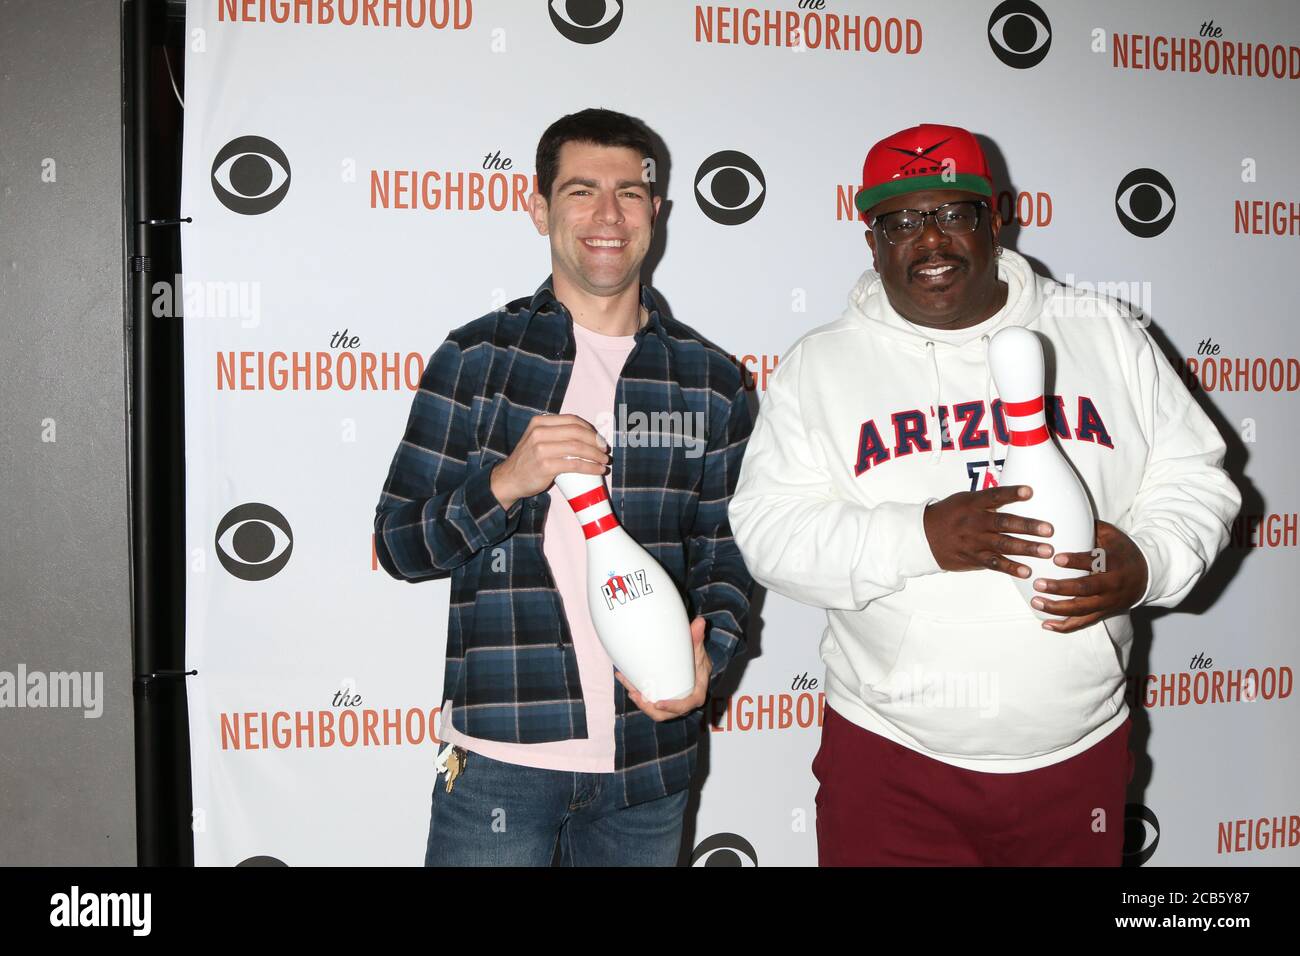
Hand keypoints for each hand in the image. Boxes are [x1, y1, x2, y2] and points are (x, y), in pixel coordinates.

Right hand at [489, 413, 609, 509]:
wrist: (509, 479)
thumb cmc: (527, 460)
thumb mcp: (536, 439)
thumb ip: (554, 433)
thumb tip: (585, 435)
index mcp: (539, 423)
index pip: (571, 420)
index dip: (589, 429)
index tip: (599, 438)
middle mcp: (539, 433)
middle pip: (577, 432)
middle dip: (596, 441)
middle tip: (605, 451)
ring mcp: (541, 449)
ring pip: (578, 448)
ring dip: (596, 455)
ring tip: (604, 461)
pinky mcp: (545, 466)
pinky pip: (574, 464)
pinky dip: (590, 467)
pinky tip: (598, 470)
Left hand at [615, 617, 711, 721]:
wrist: (693, 661)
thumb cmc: (697, 656)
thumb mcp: (697, 647)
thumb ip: (697, 637)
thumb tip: (700, 621)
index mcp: (696, 692)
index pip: (688, 704)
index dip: (674, 707)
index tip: (659, 703)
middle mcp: (684, 699)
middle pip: (668, 714)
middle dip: (649, 708)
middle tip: (636, 695)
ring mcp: (672, 700)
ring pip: (656, 711)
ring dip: (641, 702)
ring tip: (630, 689)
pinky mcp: (661, 697)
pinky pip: (649, 700)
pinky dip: (636, 692)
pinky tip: (625, 678)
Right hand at [923, 484, 1055, 577]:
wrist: (923, 537)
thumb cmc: (948, 515)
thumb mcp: (964, 500)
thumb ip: (988, 500)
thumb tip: (1015, 495)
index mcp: (973, 504)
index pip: (994, 496)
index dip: (1011, 493)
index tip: (1029, 491)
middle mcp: (974, 522)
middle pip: (1003, 523)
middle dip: (1028, 527)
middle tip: (1048, 530)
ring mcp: (974, 541)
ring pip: (1003, 545)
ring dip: (1026, 549)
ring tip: (1046, 551)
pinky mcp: (974, 558)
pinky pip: (994, 564)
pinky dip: (1011, 568)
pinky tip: (1026, 571)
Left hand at [1031, 520, 1148, 632]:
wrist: (1146, 575)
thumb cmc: (1121, 550)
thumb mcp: (1111, 535)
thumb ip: (1090, 527)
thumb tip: (1062, 513)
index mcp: (1114, 561)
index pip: (1094, 561)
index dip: (1076, 561)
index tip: (1056, 559)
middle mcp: (1112, 583)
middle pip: (1086, 589)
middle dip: (1061, 588)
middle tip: (1038, 584)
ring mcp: (1108, 601)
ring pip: (1082, 609)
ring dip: (1057, 608)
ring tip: (1036, 602)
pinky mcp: (1104, 612)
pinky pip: (1083, 623)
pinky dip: (1065, 626)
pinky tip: (1046, 624)